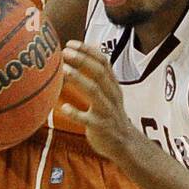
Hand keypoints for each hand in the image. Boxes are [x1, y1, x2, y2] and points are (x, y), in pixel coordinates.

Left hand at [59, 41, 136, 163]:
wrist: (125, 144)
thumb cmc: (111, 115)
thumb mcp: (111, 93)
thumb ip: (102, 74)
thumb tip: (92, 47)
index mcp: (113, 86)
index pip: (104, 62)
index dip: (88, 51)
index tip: (70, 44)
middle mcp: (112, 96)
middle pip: (99, 73)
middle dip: (82, 60)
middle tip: (64, 53)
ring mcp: (107, 111)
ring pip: (94, 92)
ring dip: (78, 79)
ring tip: (63, 70)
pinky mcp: (101, 127)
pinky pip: (88, 119)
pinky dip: (76, 113)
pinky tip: (64, 107)